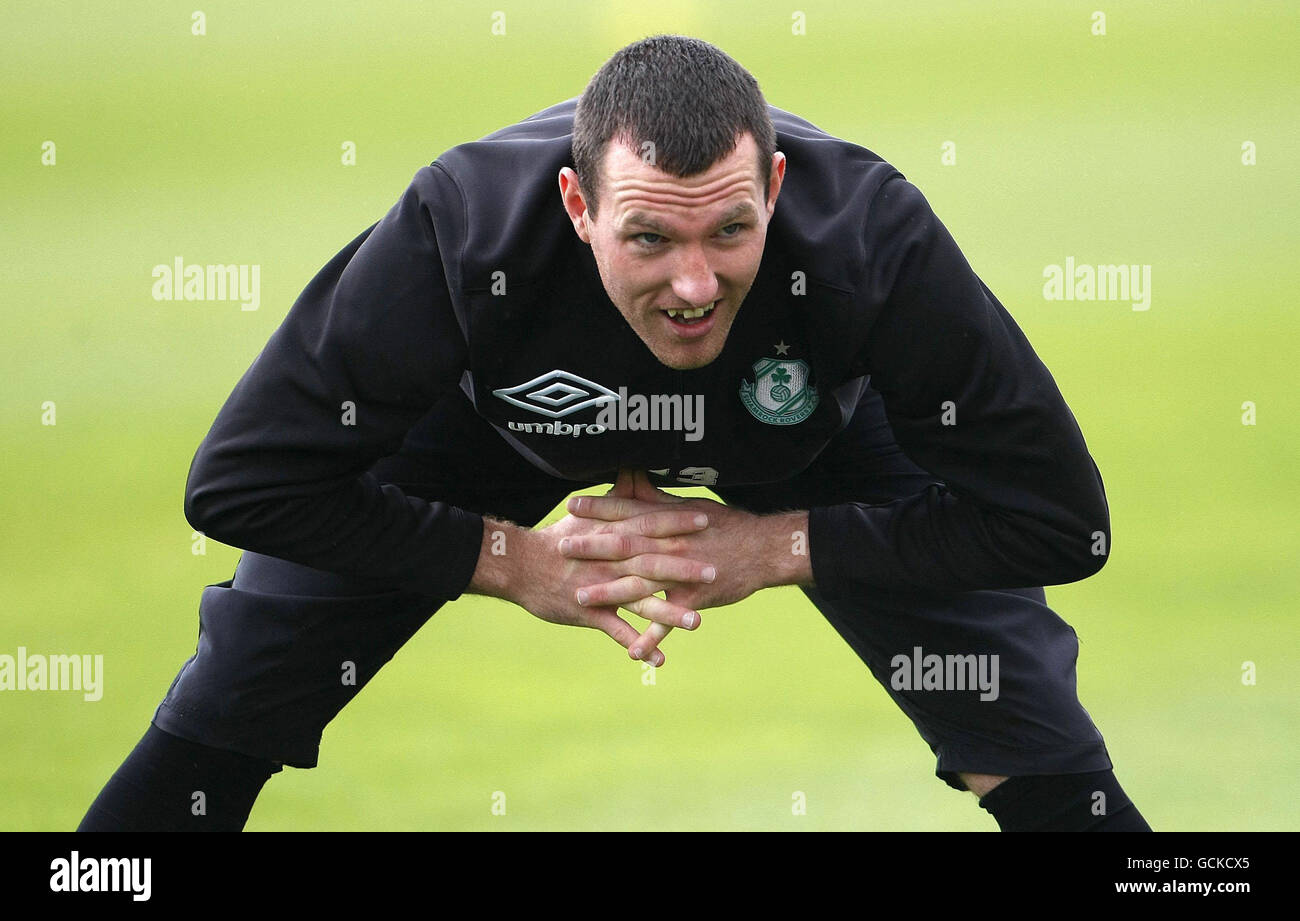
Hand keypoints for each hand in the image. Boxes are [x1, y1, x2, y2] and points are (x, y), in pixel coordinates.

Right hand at [469, 469, 714, 665]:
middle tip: (714, 571)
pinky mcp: (590, 613)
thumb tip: (634, 468)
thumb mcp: (587, 514)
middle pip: (651, 563)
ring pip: (639, 602)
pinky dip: (637, 645)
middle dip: (683, 569)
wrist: (519, 564)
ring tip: (697, 622)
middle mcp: (610, 561)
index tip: (706, 519)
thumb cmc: (557, 539)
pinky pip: (617, 632)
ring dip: (668, 613)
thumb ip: (617, 495)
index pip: (649, 524)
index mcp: (611, 535)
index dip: (677, 522)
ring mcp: (601, 589)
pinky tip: (658, 660)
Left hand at [562, 470, 809, 619]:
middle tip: (560, 547)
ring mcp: (680, 573)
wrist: (764, 549)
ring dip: (608, 592)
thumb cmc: (726, 524)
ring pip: (639, 583)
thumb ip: (655, 497)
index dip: (598, 507)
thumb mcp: (690, 506)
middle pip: (624, 545)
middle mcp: (670, 545)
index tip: (571, 504)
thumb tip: (630, 474)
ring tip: (579, 598)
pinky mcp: (693, 599)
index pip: (627, 510)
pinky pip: (668, 621)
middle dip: (591, 547)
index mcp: (667, 521)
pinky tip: (631, 652)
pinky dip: (651, 637)